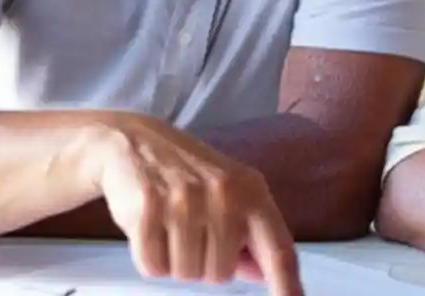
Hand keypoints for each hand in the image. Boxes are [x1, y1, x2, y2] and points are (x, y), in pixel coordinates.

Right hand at [86, 113, 302, 295]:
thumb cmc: (190, 174)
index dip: (287, 284)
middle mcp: (224, 195)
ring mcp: (186, 201)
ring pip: (186, 274)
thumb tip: (264, 273)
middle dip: (204, 263)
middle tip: (193, 229)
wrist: (138, 143)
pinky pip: (153, 266)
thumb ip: (250, 234)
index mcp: (253, 193)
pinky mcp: (149, 208)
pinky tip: (152, 226)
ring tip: (171, 225)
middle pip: (221, 275)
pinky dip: (149, 257)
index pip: (278, 250)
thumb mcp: (231, 193)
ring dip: (175, 260)